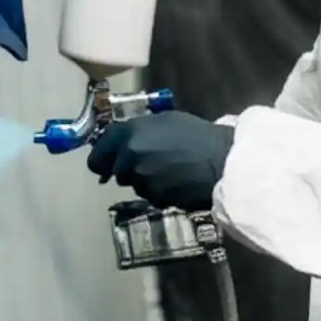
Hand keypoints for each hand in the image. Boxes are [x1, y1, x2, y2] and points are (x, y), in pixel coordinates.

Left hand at [87, 111, 234, 211]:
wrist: (222, 161)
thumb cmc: (197, 135)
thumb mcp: (165, 121)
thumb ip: (139, 131)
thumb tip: (124, 141)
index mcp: (129, 133)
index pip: (98, 153)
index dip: (101, 158)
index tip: (106, 161)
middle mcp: (128, 157)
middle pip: (114, 170)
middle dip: (126, 168)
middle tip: (147, 163)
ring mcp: (140, 180)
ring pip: (132, 183)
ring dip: (143, 180)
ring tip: (167, 171)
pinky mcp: (154, 198)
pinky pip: (149, 195)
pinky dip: (157, 191)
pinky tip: (175, 182)